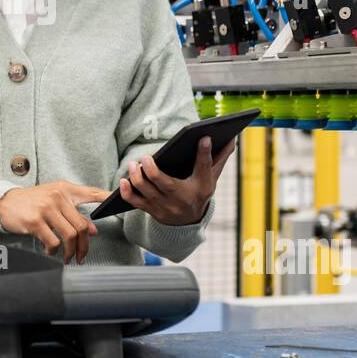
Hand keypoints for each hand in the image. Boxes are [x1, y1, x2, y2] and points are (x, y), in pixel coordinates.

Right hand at [0, 182, 106, 264]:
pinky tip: (50, 251)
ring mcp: (46, 209)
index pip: (92, 193)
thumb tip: (93, 230)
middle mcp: (57, 197)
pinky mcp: (35, 221)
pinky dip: (54, 251)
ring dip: (71, 252)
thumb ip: (73, 212)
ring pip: (70, 236)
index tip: (120, 205)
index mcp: (64, 189)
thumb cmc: (32, 202)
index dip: (107, 200)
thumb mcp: (53, 200)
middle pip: (82, 225)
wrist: (4, 203)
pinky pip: (53, 242)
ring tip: (68, 258)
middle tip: (81, 256)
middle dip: (84, 246)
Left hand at [118, 137, 234, 226]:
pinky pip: (135, 203)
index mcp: (200, 187)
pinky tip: (123, 180)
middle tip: (145, 157)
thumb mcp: (211, 177)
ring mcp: (165, 207)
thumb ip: (220, 157)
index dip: (205, 153)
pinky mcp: (151, 210)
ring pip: (147, 192)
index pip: (204, 168)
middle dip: (152, 170)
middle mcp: (182, 199)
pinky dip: (127, 192)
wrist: (190, 221)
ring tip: (133, 165)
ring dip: (137, 178)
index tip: (204, 136)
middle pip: (165, 184)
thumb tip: (233, 137)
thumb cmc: (200, 191)